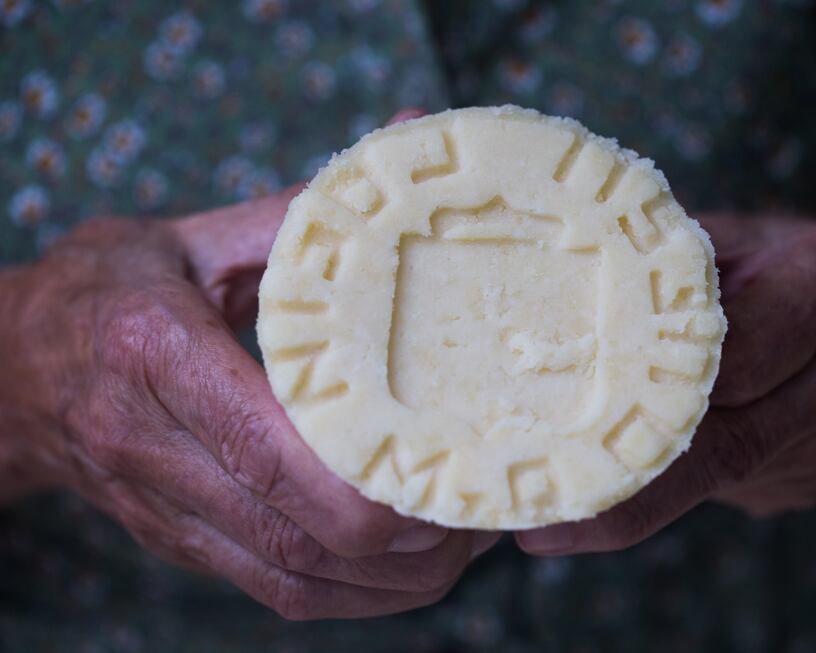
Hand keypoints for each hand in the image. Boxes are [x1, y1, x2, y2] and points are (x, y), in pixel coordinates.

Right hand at [0, 110, 498, 618]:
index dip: (356, 482)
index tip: (440, 474)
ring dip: (387, 581)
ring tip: (462, 547)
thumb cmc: (114, 286)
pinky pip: (271, 591)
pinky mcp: (176, 541)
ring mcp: (160, 507)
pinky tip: (407, 570)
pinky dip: (349, 595)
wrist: (14, 366)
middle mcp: (149, 444)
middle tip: (476, 508)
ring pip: (288, 577)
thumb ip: (300, 211)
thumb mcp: (196, 238)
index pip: (261, 443)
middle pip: (288, 528)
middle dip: (396, 541)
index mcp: (154, 351)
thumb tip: (407, 142)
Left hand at [517, 214, 815, 553]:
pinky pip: (732, 487)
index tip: (565, 420)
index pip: (731, 353)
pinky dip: (670, 488)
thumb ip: (671, 267)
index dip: (646, 388)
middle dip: (626, 488)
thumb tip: (562, 299)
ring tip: (554, 516)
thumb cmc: (789, 261)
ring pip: (720, 478)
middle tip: (542, 519)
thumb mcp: (740, 237)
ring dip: (634, 500)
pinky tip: (620, 481)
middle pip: (725, 444)